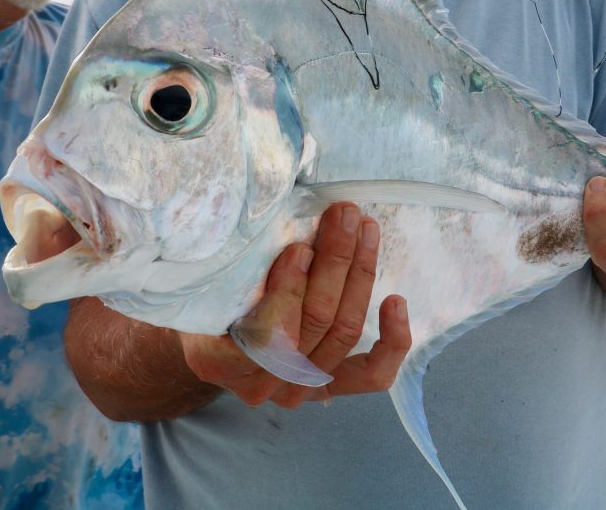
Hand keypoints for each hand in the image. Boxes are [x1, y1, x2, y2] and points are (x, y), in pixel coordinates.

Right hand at [180, 202, 411, 407]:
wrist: (211, 339)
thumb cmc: (210, 298)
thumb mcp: (208, 280)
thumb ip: (236, 266)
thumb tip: (278, 224)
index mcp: (216, 360)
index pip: (265, 335)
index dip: (289, 291)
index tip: (301, 248)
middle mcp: (260, 384)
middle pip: (314, 323)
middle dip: (335, 262)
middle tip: (345, 215)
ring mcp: (299, 390)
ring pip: (344, 333)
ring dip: (359, 275)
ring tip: (365, 230)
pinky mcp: (332, 387)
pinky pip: (372, 374)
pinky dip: (392, 340)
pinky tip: (396, 301)